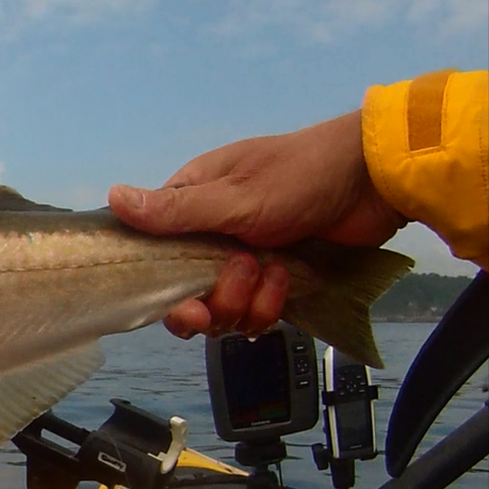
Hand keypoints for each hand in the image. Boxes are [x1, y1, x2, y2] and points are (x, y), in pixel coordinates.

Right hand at [108, 109, 407, 337]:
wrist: (375, 183)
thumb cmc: (302, 173)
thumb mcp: (233, 196)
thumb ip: (174, 211)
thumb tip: (113, 198)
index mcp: (192, 204)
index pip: (153, 257)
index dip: (162, 288)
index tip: (181, 301)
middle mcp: (211, 235)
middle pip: (185, 295)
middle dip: (212, 302)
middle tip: (236, 283)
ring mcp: (243, 260)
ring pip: (222, 310)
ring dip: (247, 300)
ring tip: (274, 268)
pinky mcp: (273, 281)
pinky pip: (254, 314)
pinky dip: (270, 304)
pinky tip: (288, 277)